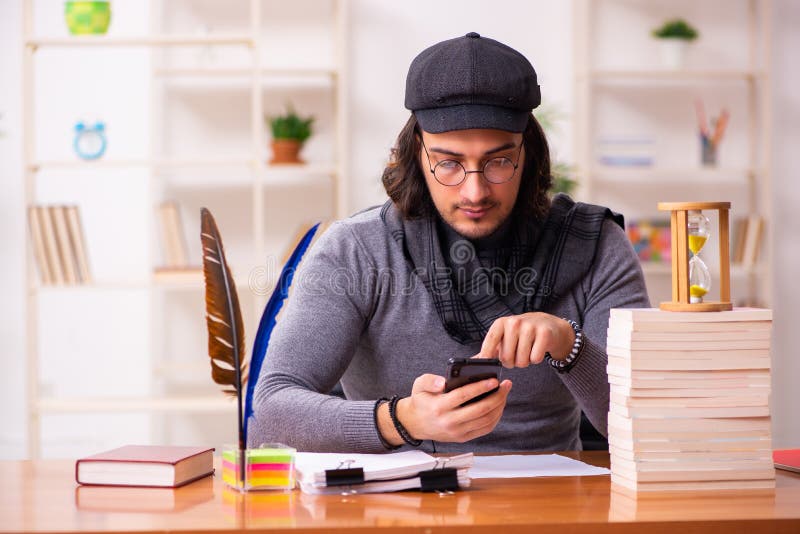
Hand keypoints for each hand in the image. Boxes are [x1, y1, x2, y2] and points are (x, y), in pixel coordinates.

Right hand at [397, 374, 511, 443]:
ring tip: (504, 393)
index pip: (463, 396)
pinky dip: (496, 417)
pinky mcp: (463, 437)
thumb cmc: (421, 401)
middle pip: (480, 410)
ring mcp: (458, 432)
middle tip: (506, 385)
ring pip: (486, 420)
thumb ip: (430, 380)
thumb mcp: (419, 385)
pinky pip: (485, 429)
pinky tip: (499, 406)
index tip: (494, 380)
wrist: (415, 424)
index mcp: (439, 407)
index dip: (480, 387)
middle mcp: (449, 422)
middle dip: (497, 396)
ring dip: (499, 406)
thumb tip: (443, 382)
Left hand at [476, 312, 574, 367]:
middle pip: (507, 358)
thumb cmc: (520, 334)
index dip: (487, 355)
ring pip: (522, 361)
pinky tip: (536, 349)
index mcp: (501, 323)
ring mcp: (530, 327)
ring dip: (524, 362)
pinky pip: (536, 359)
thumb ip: (489, 349)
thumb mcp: (503, 337)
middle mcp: (514, 322)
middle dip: (511, 362)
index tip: (485, 365)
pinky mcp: (544, 333)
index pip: (490, 341)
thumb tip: (473, 361)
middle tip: (515, 355)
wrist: (546, 324)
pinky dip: (536, 359)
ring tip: (526, 352)